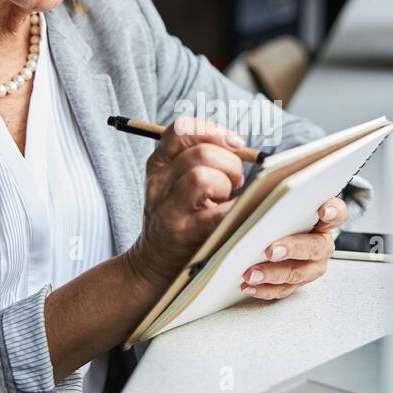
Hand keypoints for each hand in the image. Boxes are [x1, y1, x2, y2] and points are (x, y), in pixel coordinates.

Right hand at [125, 117, 245, 288]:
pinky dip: (235, 207)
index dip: (213, 131)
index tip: (234, 143)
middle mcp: (158, 184)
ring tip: (228, 197)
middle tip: (236, 180)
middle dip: (230, 162)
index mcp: (157, 165)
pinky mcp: (185, 234)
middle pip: (200, 153)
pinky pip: (218, 211)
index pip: (182, 129)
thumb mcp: (174, 183)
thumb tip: (239, 145)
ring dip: (227, 184)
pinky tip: (236, 211)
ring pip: (203, 177)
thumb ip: (198, 159)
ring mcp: (169, 210)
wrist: (153, 263)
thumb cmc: (177, 217)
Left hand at [239, 196, 345, 300]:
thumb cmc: (271, 213)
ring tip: (251, 274)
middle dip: (293, 249)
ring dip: (273, 274)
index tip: (323, 211)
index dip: (333, 212)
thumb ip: (271, 188)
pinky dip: (264, 289)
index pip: (336, 212)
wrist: (263, 233)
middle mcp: (321, 243)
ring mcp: (312, 266)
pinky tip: (248, 285)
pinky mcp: (297, 282)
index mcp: (322, 219)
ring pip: (298, 273)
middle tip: (272, 251)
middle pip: (316, 247)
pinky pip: (283, 289)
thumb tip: (257, 183)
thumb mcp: (271, 198)